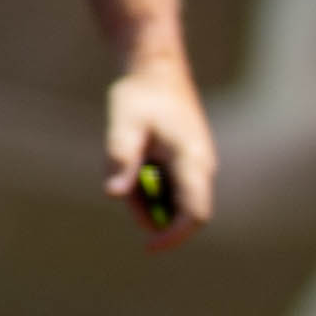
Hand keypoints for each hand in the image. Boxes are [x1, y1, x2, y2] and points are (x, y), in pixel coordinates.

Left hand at [105, 56, 214, 245]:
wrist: (156, 68)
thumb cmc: (140, 94)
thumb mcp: (124, 124)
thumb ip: (121, 158)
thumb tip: (114, 194)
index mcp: (192, 160)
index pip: (196, 213)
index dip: (175, 236)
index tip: (149, 247)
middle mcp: (201, 166)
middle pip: (184, 211)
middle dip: (153, 216)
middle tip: (123, 192)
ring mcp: (196, 164)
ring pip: (175, 200)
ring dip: (147, 198)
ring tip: (125, 165)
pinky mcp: (186, 160)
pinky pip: (171, 187)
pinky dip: (149, 186)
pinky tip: (134, 160)